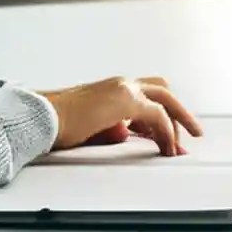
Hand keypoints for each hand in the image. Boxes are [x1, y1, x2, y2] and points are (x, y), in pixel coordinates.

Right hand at [39, 76, 202, 155]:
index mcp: (111, 88)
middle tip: (192, 133)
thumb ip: (113, 127)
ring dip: (177, 124)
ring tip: (180, 147)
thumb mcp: (92, 126)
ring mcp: (124, 88)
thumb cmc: (57, 124)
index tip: (167, 136)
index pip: (146, 96)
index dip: (161, 116)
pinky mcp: (126, 99)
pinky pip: (159, 115)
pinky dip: (167, 132)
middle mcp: (120, 83)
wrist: (40, 118)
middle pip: (163, 91)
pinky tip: (167, 147)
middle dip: (179, 113)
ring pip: (165, 100)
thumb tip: (126, 133)